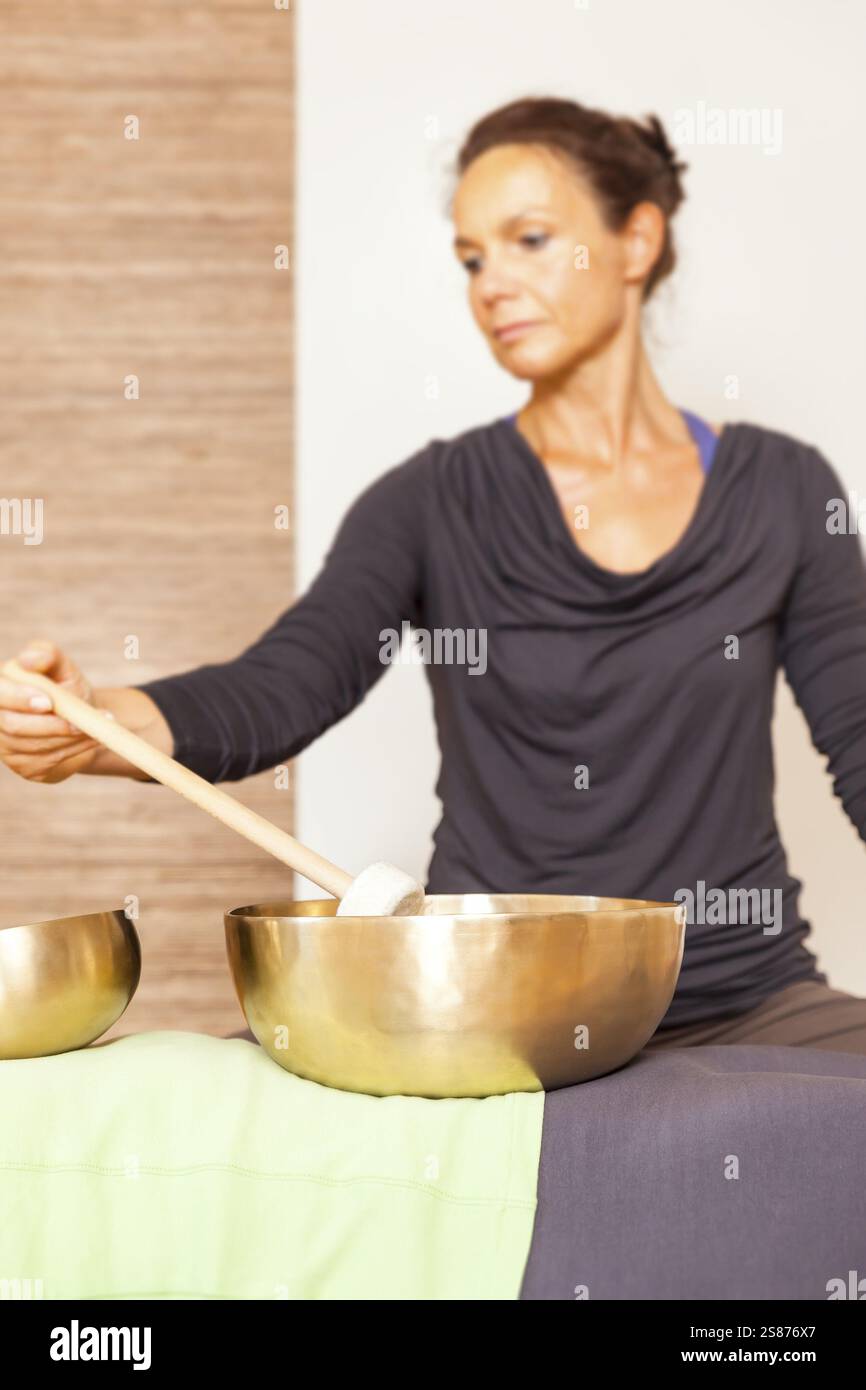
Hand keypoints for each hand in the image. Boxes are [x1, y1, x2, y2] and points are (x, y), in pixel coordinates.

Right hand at [0, 639, 99, 782]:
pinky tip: (92, 738)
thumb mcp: (63, 667)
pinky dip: (75, 749)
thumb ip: (48, 656)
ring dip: (70, 737)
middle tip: (82, 721)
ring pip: (36, 746)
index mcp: (0, 687)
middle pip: (13, 726)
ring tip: (98, 725)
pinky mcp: (25, 767)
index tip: (48, 702)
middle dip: (51, 725)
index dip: (19, 699)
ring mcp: (7, 747)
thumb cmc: (66, 687)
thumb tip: (29, 658)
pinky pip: (49, 762)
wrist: (80, 719)